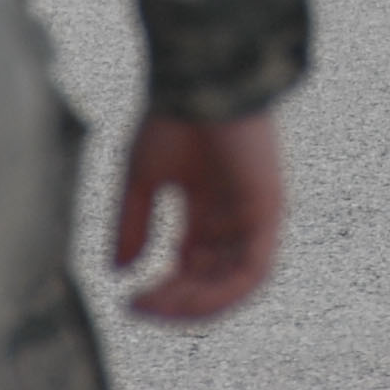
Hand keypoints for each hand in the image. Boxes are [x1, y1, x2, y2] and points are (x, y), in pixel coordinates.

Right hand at [114, 111, 284, 322]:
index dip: (163, 291)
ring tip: (159, 305)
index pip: (191, 266)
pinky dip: (222, 292)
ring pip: (234, 283)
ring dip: (197, 304)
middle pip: (212, 280)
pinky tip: (187, 296)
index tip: (128, 302)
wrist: (199, 81)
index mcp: (207, 207)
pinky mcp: (269, 212)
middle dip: (176, 302)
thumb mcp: (141, 178)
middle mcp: (233, 217)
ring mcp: (254, 216)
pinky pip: (254, 271)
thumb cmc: (172, 117)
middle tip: (140, 307)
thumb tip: (119, 272)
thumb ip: (133, 225)